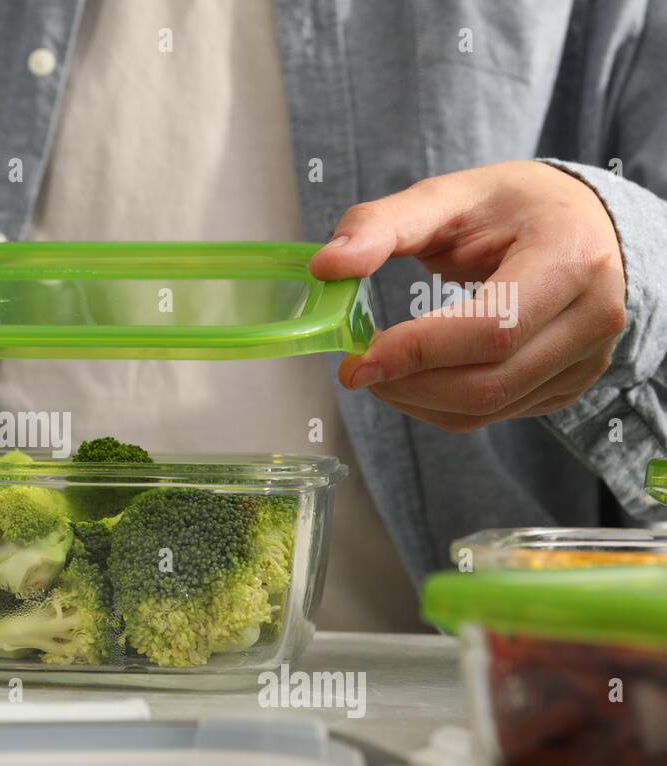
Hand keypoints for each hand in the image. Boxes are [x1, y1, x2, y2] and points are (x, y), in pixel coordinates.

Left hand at [310, 160, 625, 431]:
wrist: (580, 224)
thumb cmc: (513, 207)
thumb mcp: (448, 196)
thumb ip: (382, 225)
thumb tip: (325, 266)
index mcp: (571, 259)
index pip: (492, 328)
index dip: (419, 351)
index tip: (357, 359)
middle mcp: (593, 317)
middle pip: (487, 383)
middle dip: (407, 383)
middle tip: (356, 368)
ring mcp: (587, 360)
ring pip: (487, 409)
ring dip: (416, 401)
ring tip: (378, 370)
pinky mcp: (569, 386)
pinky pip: (494, 415)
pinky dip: (439, 406)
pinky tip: (414, 378)